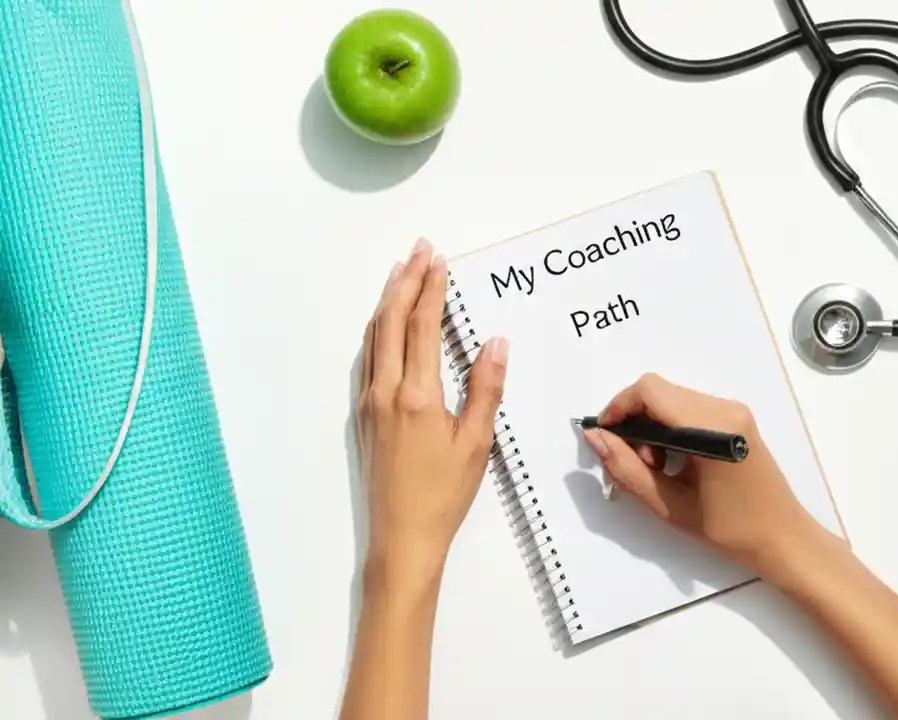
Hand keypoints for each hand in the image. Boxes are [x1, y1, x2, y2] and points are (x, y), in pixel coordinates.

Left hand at [356, 239, 508, 582]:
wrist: (401, 537)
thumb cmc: (444, 495)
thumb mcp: (477, 444)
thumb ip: (485, 389)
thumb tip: (495, 342)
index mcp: (416, 395)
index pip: (421, 327)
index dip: (431, 290)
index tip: (439, 260)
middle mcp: (385, 392)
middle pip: (390, 322)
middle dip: (405, 282)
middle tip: (420, 251)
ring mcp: (368, 403)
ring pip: (373, 337)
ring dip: (387, 301)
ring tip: (402, 274)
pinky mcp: (363, 417)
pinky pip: (368, 358)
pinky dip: (379, 329)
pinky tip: (386, 324)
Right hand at [583, 373, 832, 578]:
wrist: (784, 539)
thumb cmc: (730, 531)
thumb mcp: (670, 506)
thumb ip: (628, 469)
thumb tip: (596, 438)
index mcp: (713, 429)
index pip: (650, 392)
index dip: (618, 408)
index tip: (604, 438)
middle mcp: (725, 409)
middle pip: (659, 392)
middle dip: (635, 422)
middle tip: (637, 465)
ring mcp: (734, 411)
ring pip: (672, 399)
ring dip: (652, 427)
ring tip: (658, 469)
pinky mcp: (738, 418)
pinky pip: (689, 410)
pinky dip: (671, 428)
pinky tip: (676, 462)